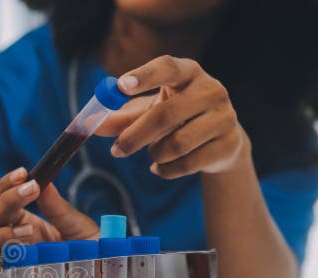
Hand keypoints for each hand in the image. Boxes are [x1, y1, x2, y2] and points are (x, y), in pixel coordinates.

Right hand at [0, 168, 98, 256]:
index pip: (2, 201)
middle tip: (32, 188)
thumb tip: (43, 182)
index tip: (24, 173)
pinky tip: (24, 241)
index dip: (7, 185)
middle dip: (5, 198)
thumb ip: (59, 209)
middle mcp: (15, 243)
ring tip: (29, 225)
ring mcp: (12, 262)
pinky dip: (0, 246)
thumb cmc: (96, 260)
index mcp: (27, 225)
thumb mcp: (81, 229)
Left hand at [99, 55, 248, 179]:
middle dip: (135, 136)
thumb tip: (87, 126)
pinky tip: (162, 167)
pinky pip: (187, 163)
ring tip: (153, 154)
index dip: (144, 76)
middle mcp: (211, 90)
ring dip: (155, 154)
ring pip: (176, 144)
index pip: (167, 67)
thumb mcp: (148, 111)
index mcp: (189, 72)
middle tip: (115, 151)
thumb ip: (119, 117)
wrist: (219, 142)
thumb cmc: (176, 120)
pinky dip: (166, 170)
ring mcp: (225, 116)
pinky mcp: (230, 144)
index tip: (121, 86)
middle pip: (166, 114)